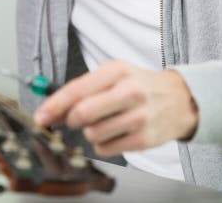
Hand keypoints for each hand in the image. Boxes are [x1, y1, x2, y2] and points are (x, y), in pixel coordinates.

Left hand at [33, 60, 197, 155]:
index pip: (77, 90)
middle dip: (72, 121)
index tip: (40, 117)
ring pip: (92, 134)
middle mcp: (129, 92)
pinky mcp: (144, 139)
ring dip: (90, 132)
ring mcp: (139, 117)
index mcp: (117, 71)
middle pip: (83, 114)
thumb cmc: (140, 85)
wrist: (180, 99)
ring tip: (105, 122)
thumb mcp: (114, 75)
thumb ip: (83, 90)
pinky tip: (116, 132)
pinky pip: (105, 149)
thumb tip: (52, 111)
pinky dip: (103, 144)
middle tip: (77, 119)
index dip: (54, 106)